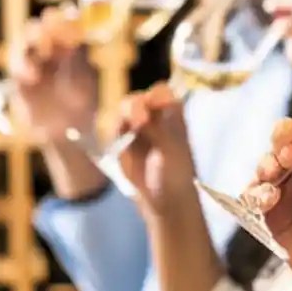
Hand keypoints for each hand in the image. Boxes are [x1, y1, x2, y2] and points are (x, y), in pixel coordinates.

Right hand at [8, 6, 96, 142]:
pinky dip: (22, 68)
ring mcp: (32, 65)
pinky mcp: (20, 82)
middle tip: (47, 26)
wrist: (70, 131)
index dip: (63, 17)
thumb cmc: (83, 102)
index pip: (61, 24)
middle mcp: (47, 52)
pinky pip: (15, 69)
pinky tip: (33, 76)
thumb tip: (77, 30)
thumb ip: (78, 57)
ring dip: (30, 46)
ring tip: (43, 54)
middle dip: (42, 26)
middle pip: (38, 29)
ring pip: (23, 46)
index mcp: (67, 46)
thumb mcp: (85, 79)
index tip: (68, 14)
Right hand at [116, 82, 197, 218]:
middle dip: (135, 106)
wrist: (164, 198)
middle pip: (139, 99)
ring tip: (129, 131)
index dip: (155, 95)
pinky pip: (115, 129)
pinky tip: (120, 142)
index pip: (162, 93)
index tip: (151, 103)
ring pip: (124, 112)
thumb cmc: (176, 173)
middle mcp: (155, 116)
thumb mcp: (171, 152)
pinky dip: (115, 131)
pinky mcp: (124, 140)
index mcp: (173, 114)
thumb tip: (142, 115)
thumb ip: (157, 131)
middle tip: (139, 121)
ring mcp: (138, 127)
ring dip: (124, 118)